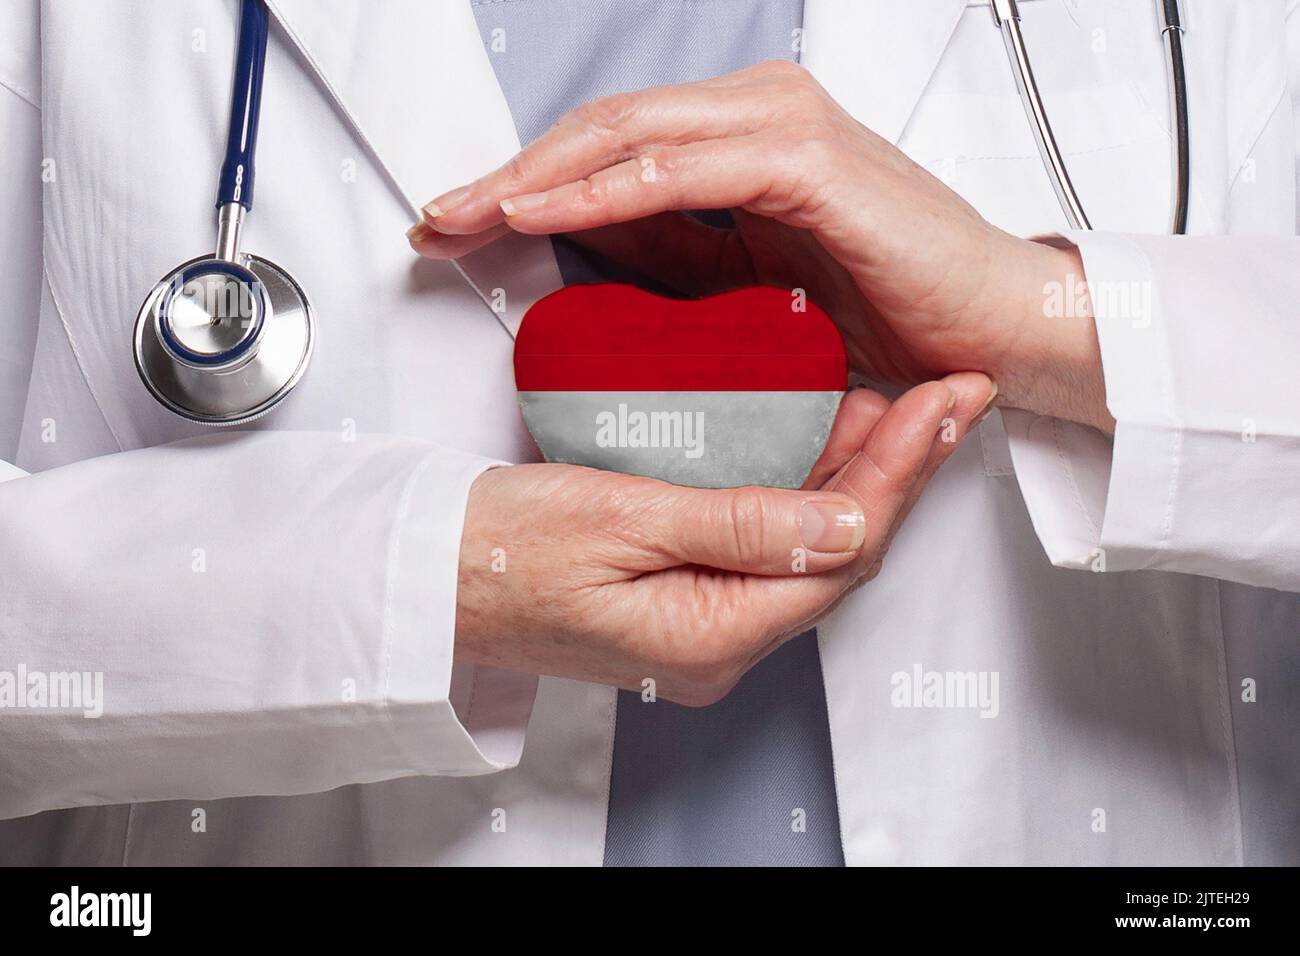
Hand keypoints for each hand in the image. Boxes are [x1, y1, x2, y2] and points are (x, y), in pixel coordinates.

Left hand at [410, 61, 1112, 431]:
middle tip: (440, 221)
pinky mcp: (805, 162)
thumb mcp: (751, 289)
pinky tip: (545, 215)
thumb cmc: (893, 310)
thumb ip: (678, 257)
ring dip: (538, 178)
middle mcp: (757, 117)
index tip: (461, 225)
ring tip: (468, 218)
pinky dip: (606, 192)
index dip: (527, 182)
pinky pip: (681, 171)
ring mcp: (781, 129)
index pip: (610, 147)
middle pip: (603, 131)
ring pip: (628, 136)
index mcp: (743, 141)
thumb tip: (594, 250)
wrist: (994, 330)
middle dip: (510, 176)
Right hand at [455, 373, 992, 704]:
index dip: (901, 472)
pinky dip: (803, 490)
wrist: (427, 576)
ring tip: (902, 405)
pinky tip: (821, 441)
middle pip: (841, 555)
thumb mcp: (618, 522)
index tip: (940, 404)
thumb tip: (846, 521)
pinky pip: (769, 547)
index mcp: (711, 635)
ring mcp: (704, 627)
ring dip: (857, 476)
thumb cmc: (497, 551)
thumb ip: (740, 525)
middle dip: (900, 471)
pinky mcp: (687, 601)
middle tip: (946, 397)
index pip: (842, 551)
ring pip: (810, 549)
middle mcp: (719, 645)